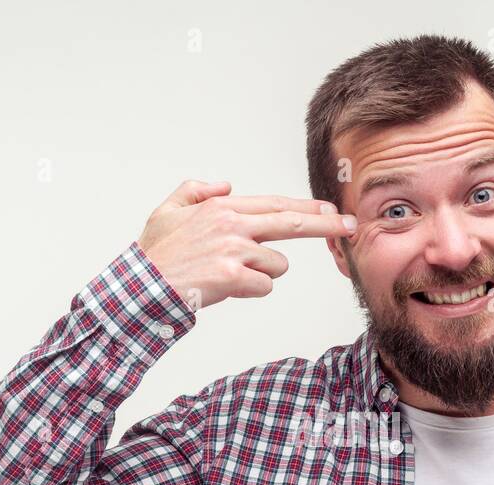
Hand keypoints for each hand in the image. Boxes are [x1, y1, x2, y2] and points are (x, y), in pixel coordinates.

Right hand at [135, 180, 356, 311]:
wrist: (142, 288)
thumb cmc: (155, 255)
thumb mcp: (168, 211)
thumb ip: (196, 190)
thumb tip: (226, 185)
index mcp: (221, 208)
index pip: (275, 205)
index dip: (307, 208)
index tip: (331, 209)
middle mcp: (232, 224)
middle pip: (292, 223)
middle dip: (326, 224)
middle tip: (351, 226)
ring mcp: (234, 250)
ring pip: (276, 264)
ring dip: (261, 273)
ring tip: (229, 275)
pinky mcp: (233, 277)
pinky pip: (264, 286)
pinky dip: (251, 290)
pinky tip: (227, 288)